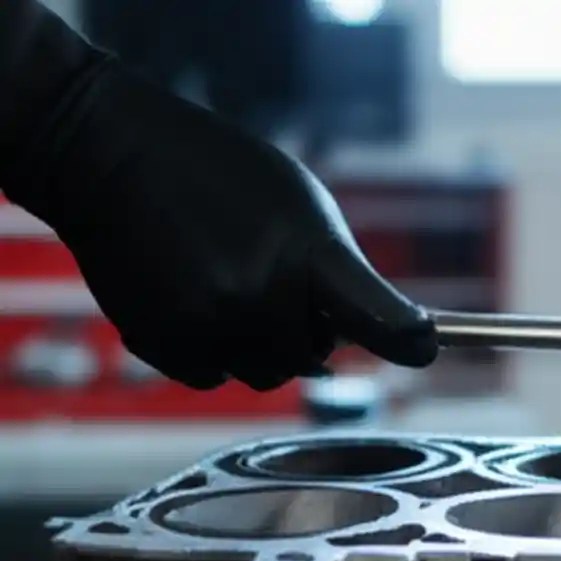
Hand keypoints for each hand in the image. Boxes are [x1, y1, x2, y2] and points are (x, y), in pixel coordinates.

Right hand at [4, 60, 436, 390]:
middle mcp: (258, 299)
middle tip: (280, 278)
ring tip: (234, 281)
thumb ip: (342, 269)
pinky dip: (216, 349)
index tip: (424, 346)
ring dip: (263, 343)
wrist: (108, 156)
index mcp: (304, 254)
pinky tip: (196, 296)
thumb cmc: (217, 171)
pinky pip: (216, 376)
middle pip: (316, 357)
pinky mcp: (164, 346)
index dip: (411, 341)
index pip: (380, 320)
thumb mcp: (299, 200)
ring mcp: (207, 327)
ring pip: (266, 374)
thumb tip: (388, 332)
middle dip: (310, 329)